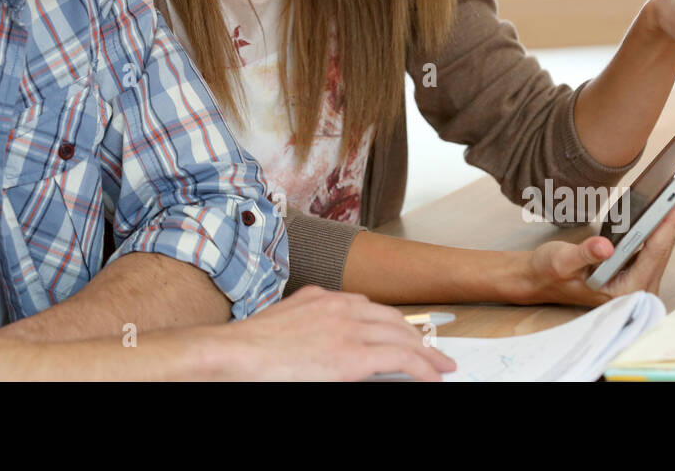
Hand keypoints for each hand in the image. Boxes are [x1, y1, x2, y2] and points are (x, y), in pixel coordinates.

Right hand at [209, 285, 456, 380]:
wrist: (234, 353)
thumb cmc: (248, 347)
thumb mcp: (283, 323)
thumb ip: (308, 323)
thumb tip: (321, 341)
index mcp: (321, 297)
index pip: (368, 307)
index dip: (391, 323)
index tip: (402, 333)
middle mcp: (339, 306)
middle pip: (390, 319)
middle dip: (414, 335)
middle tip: (432, 351)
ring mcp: (347, 328)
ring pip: (402, 336)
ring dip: (425, 352)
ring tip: (440, 366)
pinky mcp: (352, 355)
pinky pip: (400, 358)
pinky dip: (423, 367)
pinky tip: (433, 376)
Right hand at [513, 175, 674, 306]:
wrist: (539, 278)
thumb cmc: (548, 273)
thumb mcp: (561, 261)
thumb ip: (583, 254)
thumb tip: (605, 246)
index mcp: (625, 291)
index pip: (654, 251)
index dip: (669, 222)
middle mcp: (639, 289)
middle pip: (665, 246)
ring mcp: (640, 280)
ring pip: (663, 244)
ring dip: (674, 215)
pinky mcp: (636, 269)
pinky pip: (655, 243)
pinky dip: (662, 221)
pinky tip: (671, 203)